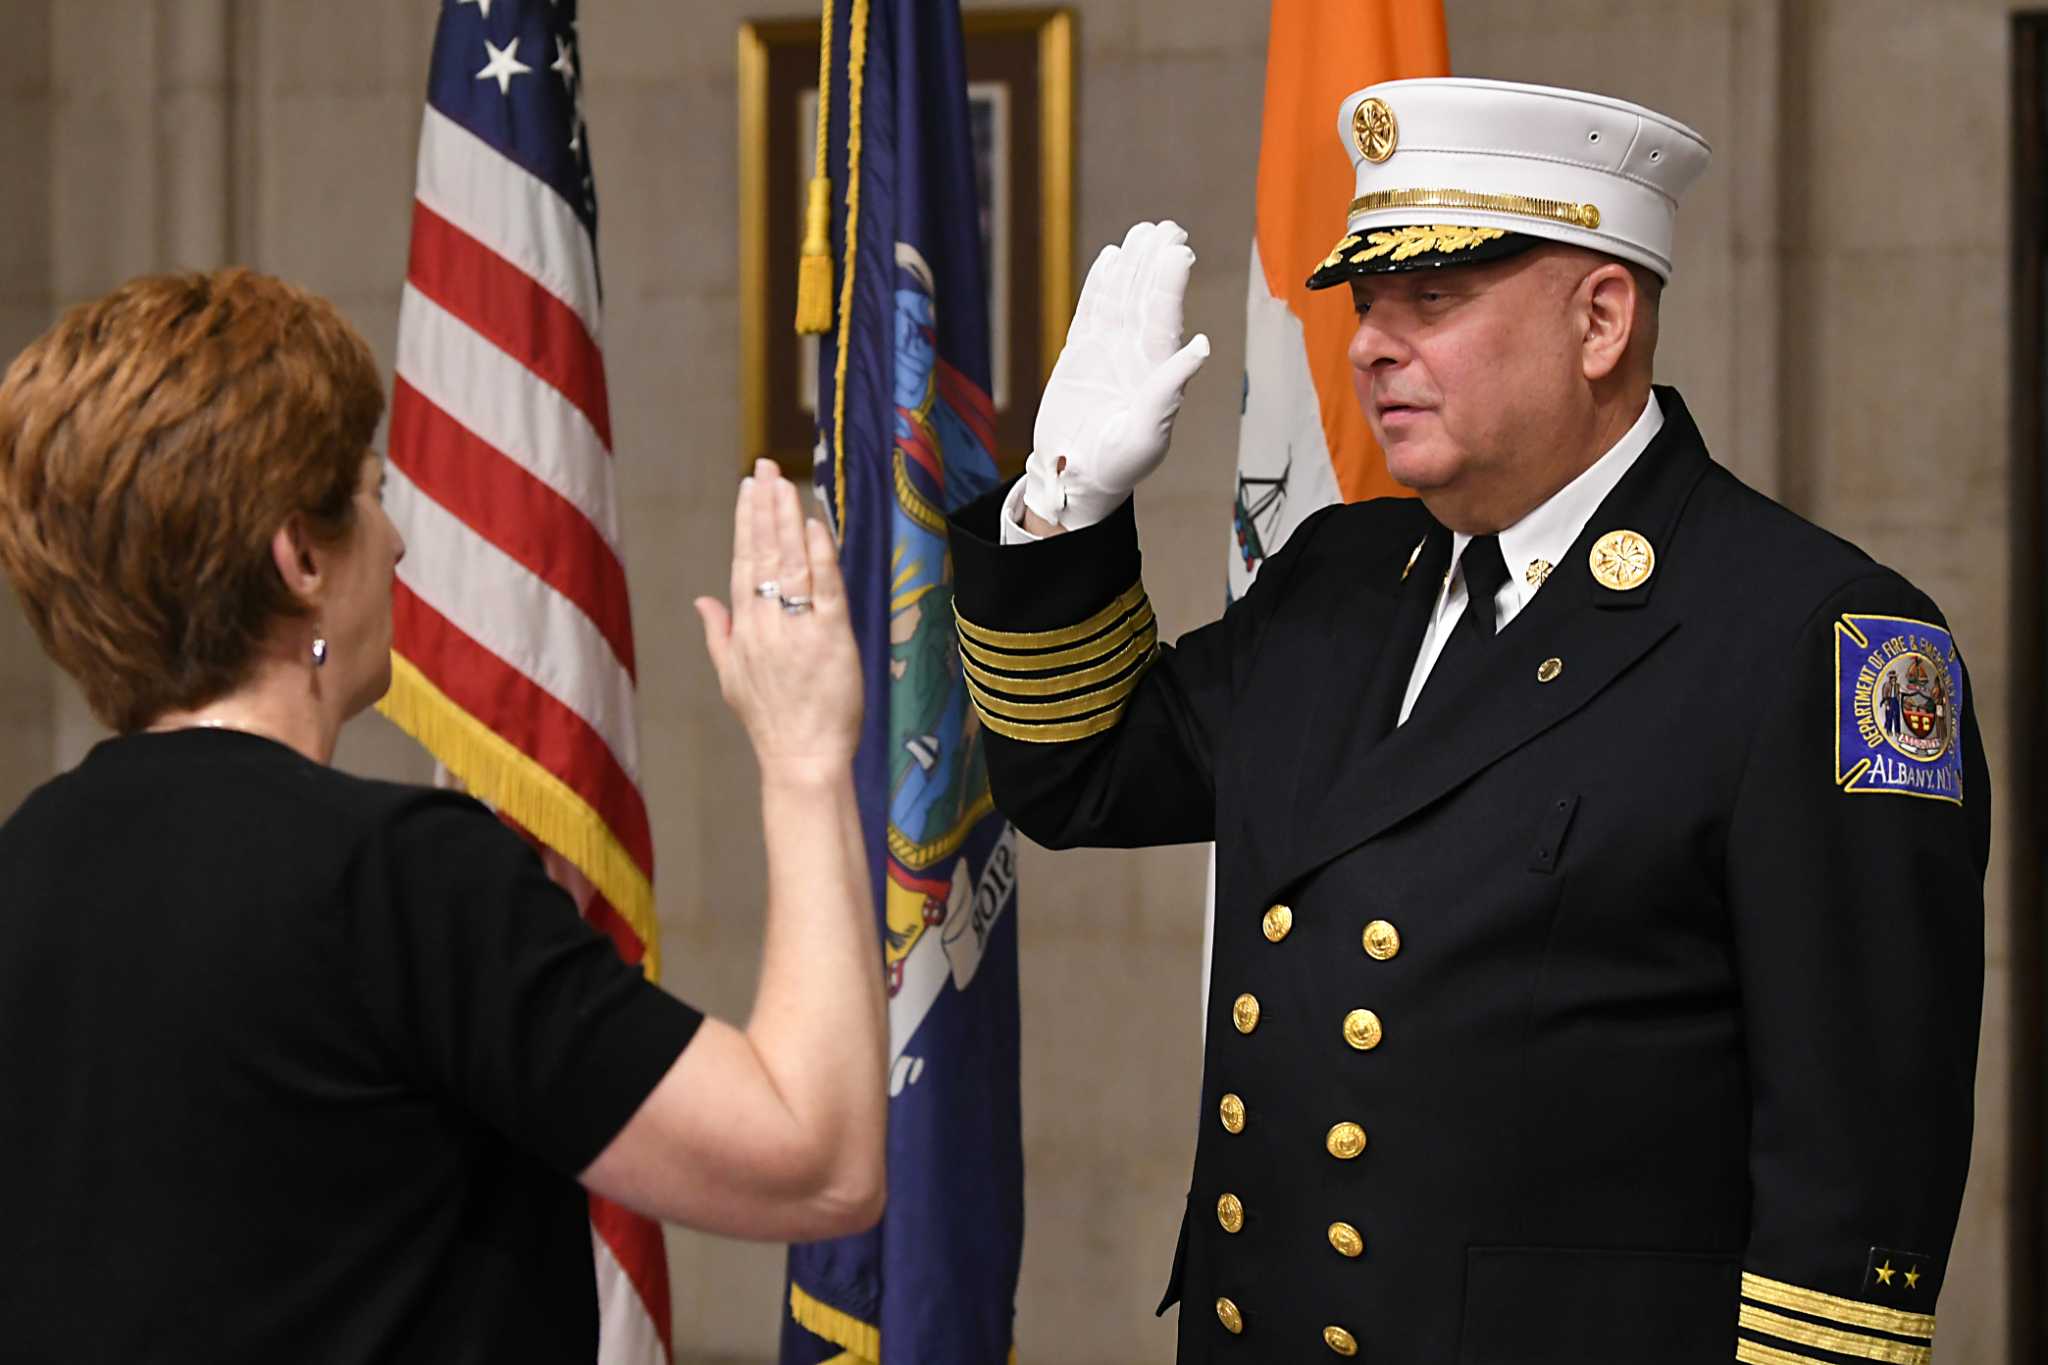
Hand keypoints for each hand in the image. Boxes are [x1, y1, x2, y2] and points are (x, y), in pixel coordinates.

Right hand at [694, 460, 861, 783]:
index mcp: (744, 629)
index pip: (743, 562)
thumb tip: (702, 599)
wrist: (801, 758)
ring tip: (785, 483)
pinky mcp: (831, 637)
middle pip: (763, 553)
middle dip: (764, 506)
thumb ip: (718, 633)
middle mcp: (767, 622)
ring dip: (788, 519)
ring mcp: (798, 628)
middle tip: (765, 466)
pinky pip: (825, 588)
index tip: (748, 488)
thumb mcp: (731, 677)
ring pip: (790, 563)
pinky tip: (815, 526)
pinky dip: (820, 556)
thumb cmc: (771, 722)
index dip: (746, 522)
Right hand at [1022, 220, 1210, 528]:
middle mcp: (1136, 356)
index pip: (1165, 318)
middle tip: (1166, 227)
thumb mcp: (1145, 437)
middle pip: (1146, 299)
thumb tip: (1200, 347)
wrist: (1075, 480)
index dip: (1171, 283)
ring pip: (1121, 298)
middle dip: (1156, 263)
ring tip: (1142, 232)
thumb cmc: (1117, 468)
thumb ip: (1168, 392)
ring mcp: (1108, 352)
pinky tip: (1111, 258)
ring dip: (1132, 266)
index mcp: (1157, 373)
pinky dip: (1099, 285)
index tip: (1179, 250)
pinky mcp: (1080, 355)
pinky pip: (1091, 312)